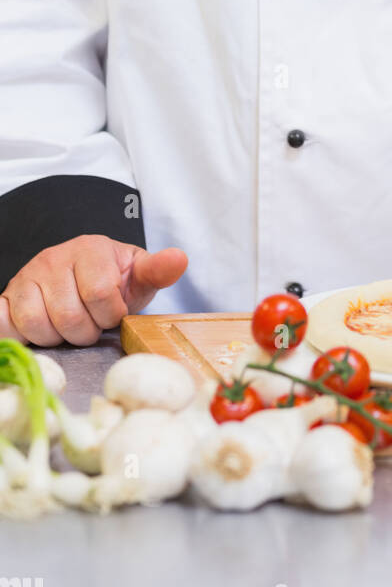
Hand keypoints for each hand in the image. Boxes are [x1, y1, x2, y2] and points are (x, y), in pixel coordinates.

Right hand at [0, 236, 187, 345]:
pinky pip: (5, 325)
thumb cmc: (112, 280)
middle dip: (86, 332)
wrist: (79, 276)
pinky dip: (21, 335)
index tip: (112, 313)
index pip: (100, 294)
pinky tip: (39, 330)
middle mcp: (53, 258)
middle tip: (91, 324)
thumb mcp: (138, 276)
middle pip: (69, 316)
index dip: (109, 315)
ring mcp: (27, 277)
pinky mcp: (7, 297)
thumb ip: (158, 270)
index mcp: (90, 249)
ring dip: (58, 338)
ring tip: (69, 327)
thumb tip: (180, 259)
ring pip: (38, 325)